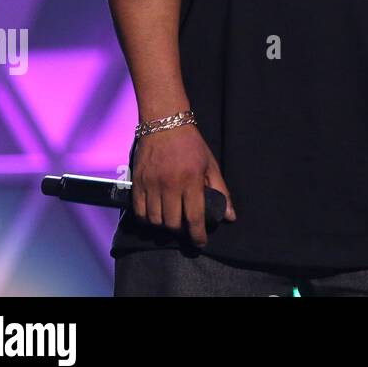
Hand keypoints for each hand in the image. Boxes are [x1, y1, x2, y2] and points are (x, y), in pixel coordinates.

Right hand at [130, 125, 236, 248]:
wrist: (164, 123)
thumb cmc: (191, 144)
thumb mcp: (210, 164)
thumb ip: (220, 191)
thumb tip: (230, 216)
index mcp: (191, 180)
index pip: (194, 216)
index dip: (197, 234)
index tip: (200, 242)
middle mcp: (170, 184)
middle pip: (172, 223)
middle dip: (180, 231)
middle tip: (185, 228)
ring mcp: (151, 184)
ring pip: (154, 220)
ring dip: (163, 227)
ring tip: (170, 223)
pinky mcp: (138, 183)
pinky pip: (139, 211)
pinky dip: (147, 219)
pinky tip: (154, 217)